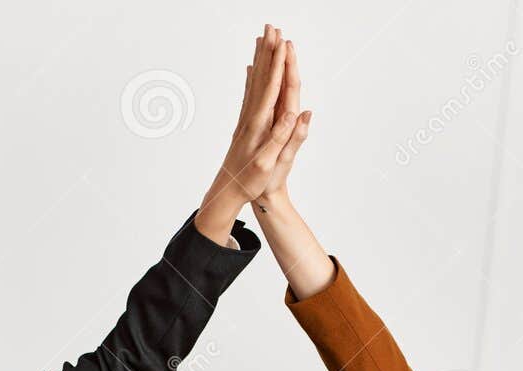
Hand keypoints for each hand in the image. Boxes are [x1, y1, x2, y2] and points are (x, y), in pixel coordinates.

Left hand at [194, 25, 307, 241]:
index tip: (284, 43)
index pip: (272, 87)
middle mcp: (252, 116)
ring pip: (255, 82)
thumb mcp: (268, 164)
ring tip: (263, 38)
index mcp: (260, 125)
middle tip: (273, 27)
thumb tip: (294, 114)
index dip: (279, 65)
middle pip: (262, 77)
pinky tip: (252, 68)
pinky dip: (252, 78)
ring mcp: (247, 119)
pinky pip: (249, 94)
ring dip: (261, 59)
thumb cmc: (250, 181)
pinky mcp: (245, 124)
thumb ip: (281, 138)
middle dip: (269, 52)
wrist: (228, 191)